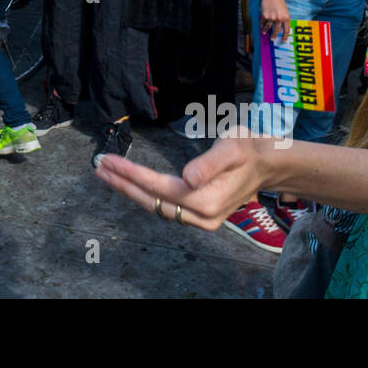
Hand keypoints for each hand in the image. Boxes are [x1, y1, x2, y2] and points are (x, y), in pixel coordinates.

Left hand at [94, 133, 272, 230]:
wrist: (268, 164)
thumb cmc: (249, 149)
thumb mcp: (232, 148)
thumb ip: (209, 163)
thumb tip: (189, 177)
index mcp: (207, 200)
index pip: (160, 187)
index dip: (132, 174)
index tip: (110, 161)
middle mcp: (202, 216)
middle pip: (152, 201)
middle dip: (123, 184)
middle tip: (99, 166)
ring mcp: (201, 220)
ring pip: (156, 207)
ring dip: (129, 190)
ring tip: (107, 172)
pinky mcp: (200, 216)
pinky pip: (165, 207)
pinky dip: (144, 194)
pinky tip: (129, 183)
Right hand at [260, 0, 290, 42]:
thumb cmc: (279, 1)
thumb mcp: (285, 10)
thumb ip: (283, 18)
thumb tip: (281, 27)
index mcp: (286, 17)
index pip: (286, 30)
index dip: (285, 36)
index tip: (283, 40)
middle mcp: (279, 18)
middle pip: (277, 30)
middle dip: (274, 36)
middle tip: (272, 39)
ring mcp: (272, 17)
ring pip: (268, 27)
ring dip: (266, 30)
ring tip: (265, 33)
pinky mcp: (265, 15)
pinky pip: (263, 22)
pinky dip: (262, 24)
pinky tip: (261, 26)